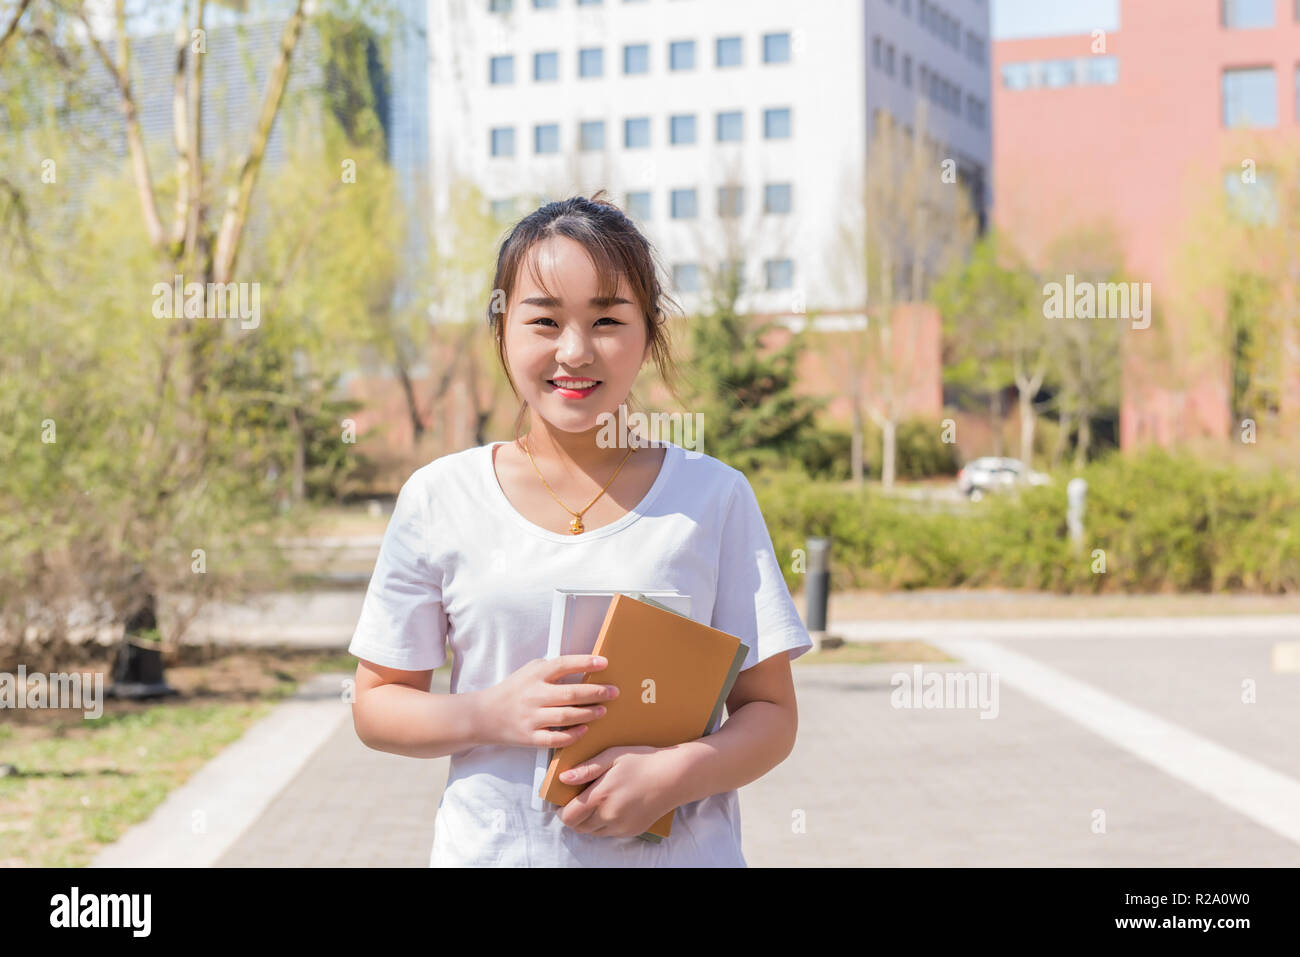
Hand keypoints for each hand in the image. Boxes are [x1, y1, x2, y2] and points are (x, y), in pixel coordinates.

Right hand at [476, 655, 619, 748]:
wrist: (483, 716)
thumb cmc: (513, 690)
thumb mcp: (528, 671)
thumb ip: (552, 668)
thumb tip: (584, 666)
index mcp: (534, 675)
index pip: (562, 664)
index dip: (584, 663)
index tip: (604, 663)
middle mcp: (533, 695)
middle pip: (570, 693)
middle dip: (596, 693)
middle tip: (613, 692)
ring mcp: (531, 718)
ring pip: (566, 716)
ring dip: (588, 713)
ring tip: (603, 710)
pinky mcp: (530, 738)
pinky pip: (555, 739)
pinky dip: (572, 735)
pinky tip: (584, 730)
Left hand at [557, 745, 682, 838]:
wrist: (674, 776)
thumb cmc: (643, 761)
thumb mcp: (613, 755)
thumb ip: (587, 769)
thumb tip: (564, 778)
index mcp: (601, 796)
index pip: (569, 816)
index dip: (561, 810)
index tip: (563, 801)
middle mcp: (609, 815)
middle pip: (578, 827)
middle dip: (574, 816)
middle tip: (580, 800)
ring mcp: (621, 826)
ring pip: (593, 832)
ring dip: (589, 821)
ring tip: (597, 802)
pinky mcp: (631, 831)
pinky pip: (609, 832)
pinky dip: (605, 823)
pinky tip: (613, 806)